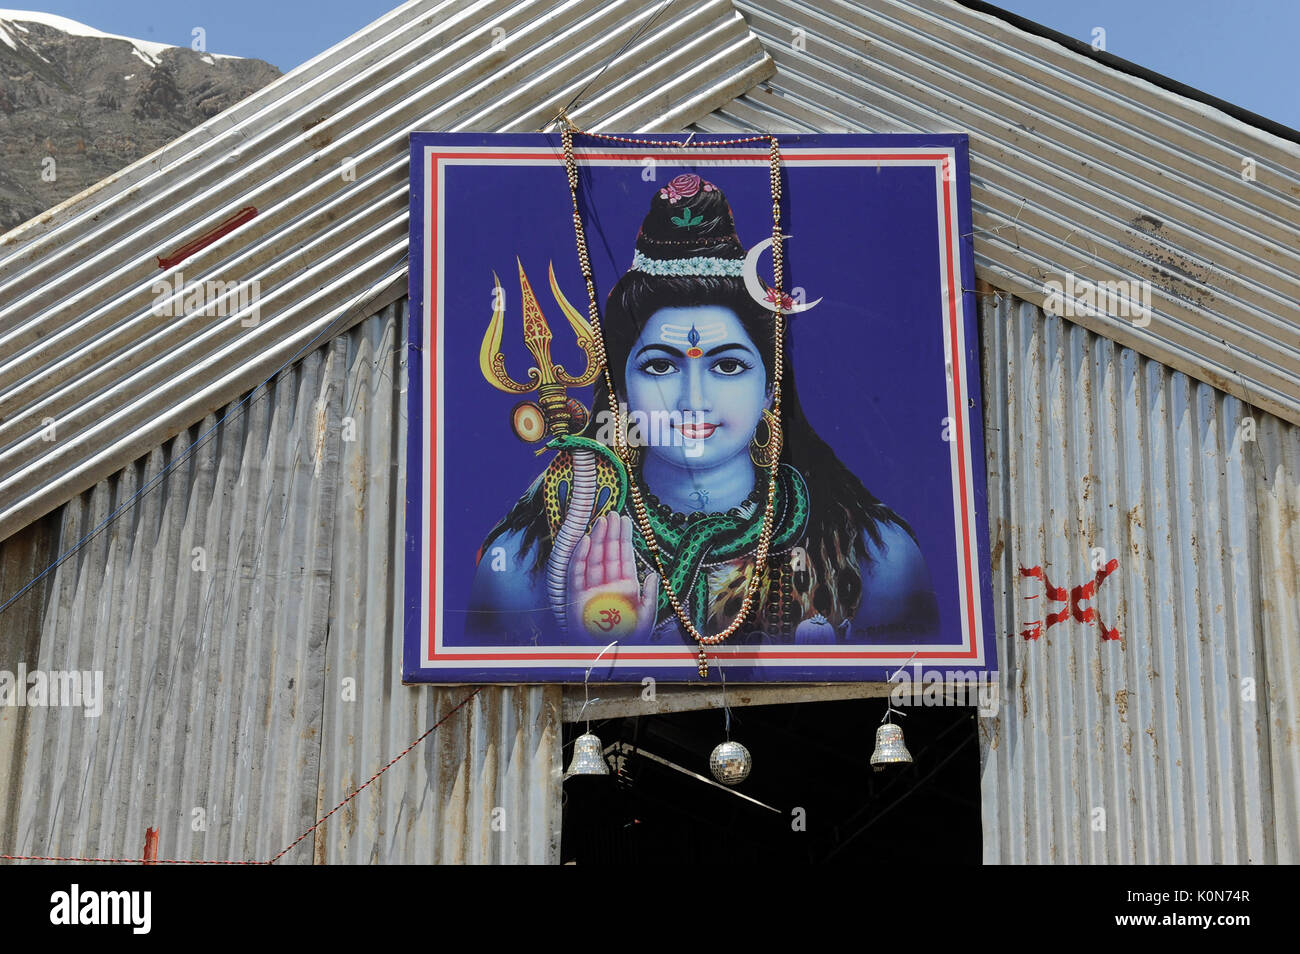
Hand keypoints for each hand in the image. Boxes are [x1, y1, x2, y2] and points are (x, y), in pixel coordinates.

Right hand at [568, 513, 659, 639]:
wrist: (606, 659)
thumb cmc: (627, 643)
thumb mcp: (645, 618)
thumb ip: (649, 595)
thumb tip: (652, 573)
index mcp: (625, 588)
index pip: (624, 557)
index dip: (624, 538)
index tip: (625, 520)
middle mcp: (608, 585)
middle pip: (608, 553)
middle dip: (611, 533)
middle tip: (613, 513)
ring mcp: (591, 589)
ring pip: (593, 558)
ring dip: (597, 539)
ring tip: (602, 520)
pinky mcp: (576, 597)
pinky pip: (577, 572)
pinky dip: (580, 556)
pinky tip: (586, 540)